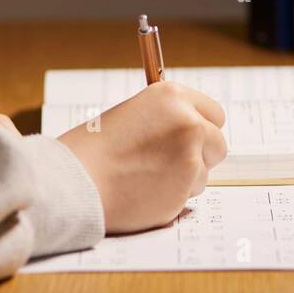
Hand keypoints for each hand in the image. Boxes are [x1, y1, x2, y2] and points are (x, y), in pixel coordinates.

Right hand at [57, 81, 226, 234]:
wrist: (75, 181)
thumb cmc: (94, 149)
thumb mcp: (133, 114)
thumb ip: (166, 119)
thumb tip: (190, 130)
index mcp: (172, 96)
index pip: (214, 113)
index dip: (202, 126)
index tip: (192, 136)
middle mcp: (188, 122)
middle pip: (218, 144)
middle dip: (201, 155)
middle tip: (172, 162)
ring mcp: (190, 157)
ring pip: (204, 172)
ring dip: (184, 178)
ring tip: (147, 175)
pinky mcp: (186, 188)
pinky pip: (189, 195)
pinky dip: (172, 196)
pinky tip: (145, 191)